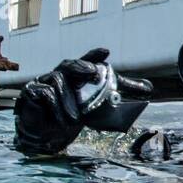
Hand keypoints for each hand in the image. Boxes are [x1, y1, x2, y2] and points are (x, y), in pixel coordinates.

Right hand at [14, 49, 151, 153]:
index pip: (87, 60)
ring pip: (58, 82)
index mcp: (78, 74)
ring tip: (76, 119)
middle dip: (81, 66)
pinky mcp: (32, 92)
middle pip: (70, 64)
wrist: (45, 129)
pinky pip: (44, 94)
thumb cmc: (72, 110)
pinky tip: (62, 120)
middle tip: (92, 73)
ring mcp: (45, 81)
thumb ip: (120, 94)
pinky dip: (54, 107)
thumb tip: (150, 89)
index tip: (106, 52)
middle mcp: (62, 74)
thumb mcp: (97, 105)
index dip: (94, 55)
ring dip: (68, 101)